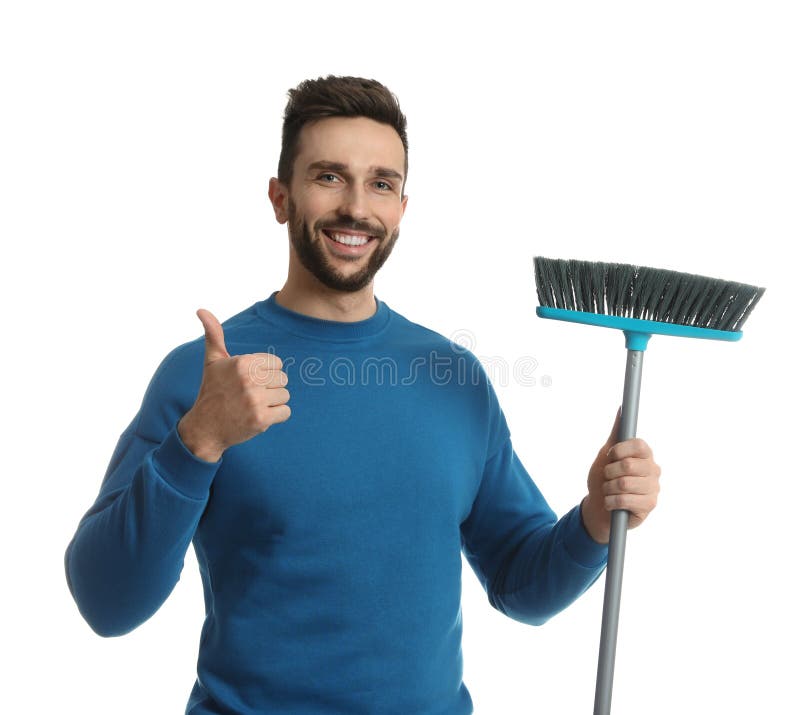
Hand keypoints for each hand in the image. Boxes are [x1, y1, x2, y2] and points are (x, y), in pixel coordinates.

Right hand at [177, 308, 290, 461]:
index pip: (277, 363)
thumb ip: (214, 334)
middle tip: (250, 396)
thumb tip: (201, 309)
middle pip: (283, 379)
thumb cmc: (212, 391)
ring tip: (253, 406)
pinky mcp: (261, 419)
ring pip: (285, 395)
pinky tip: (259, 417)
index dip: (266, 373)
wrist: (205, 428)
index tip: (249, 382)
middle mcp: (249, 379)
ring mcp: (255, 400)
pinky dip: (276, 416)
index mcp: (242, 362)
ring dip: (273, 403)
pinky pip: (286, 412)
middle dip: (270, 388)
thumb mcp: (212, 361)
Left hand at [581, 409, 660, 543]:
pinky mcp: (649, 506)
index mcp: (645, 455)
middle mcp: (653, 470)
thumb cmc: (605, 478)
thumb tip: (622, 409)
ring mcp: (653, 489)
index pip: (639, 445)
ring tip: (608, 491)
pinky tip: (611, 503)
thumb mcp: (607, 454)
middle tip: (607, 477)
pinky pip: (624, 500)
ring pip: (624, 484)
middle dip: (609, 472)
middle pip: (628, 465)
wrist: (600, 507)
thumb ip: (616, 434)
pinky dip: (610, 502)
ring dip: (608, 488)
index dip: (620, 450)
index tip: (610, 456)